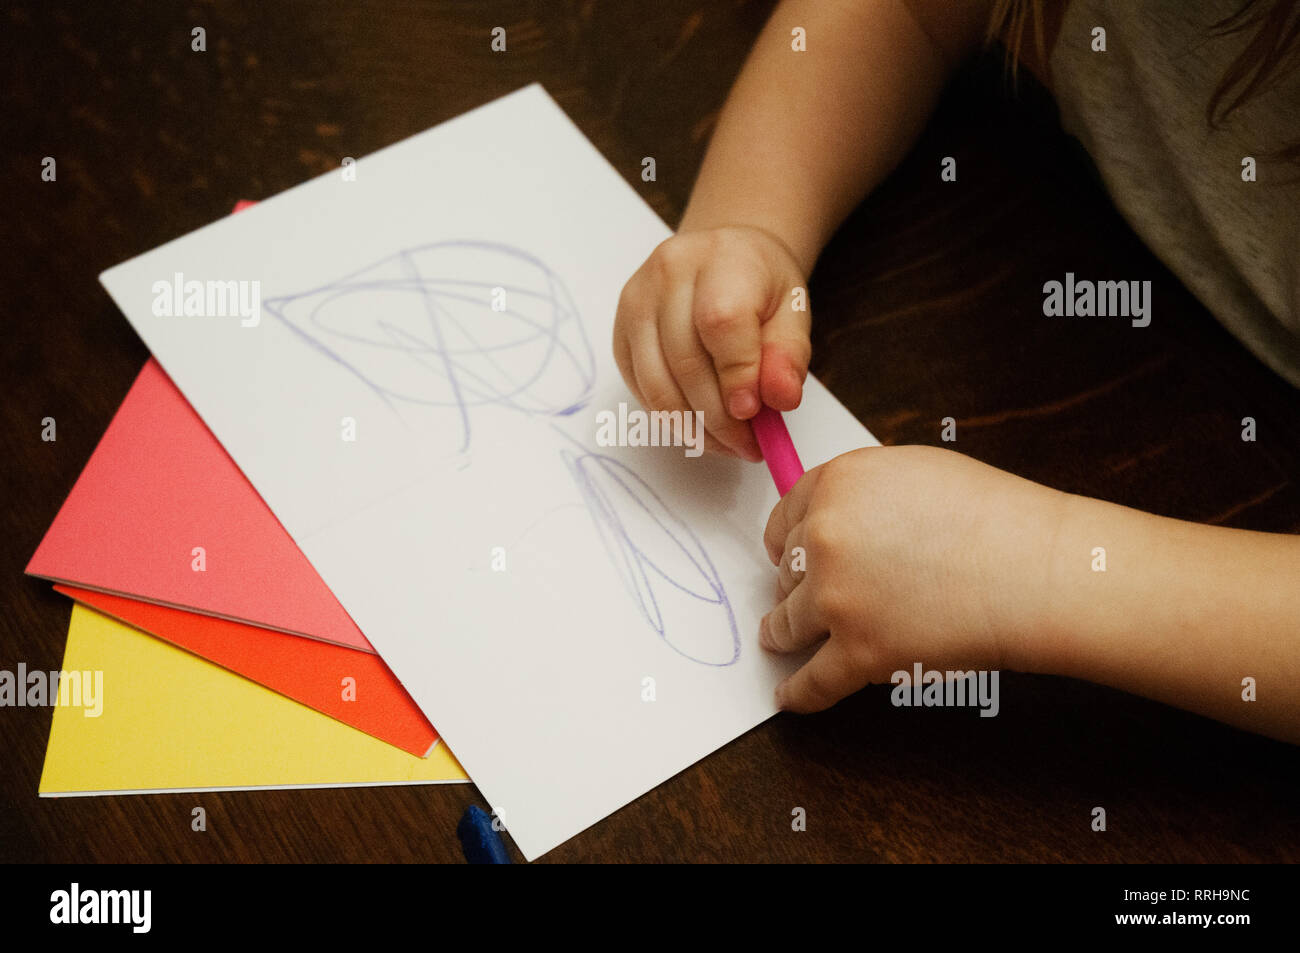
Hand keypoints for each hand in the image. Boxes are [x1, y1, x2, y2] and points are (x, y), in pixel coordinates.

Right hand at [612, 225, 811, 460]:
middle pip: (686, 361)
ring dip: (694, 427)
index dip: (737, 376)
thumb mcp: (794, 310)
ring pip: (657, 383)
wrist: (722, 257)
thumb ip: (790, 355)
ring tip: (728, 444)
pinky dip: (672, 419)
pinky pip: (641, 389)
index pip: (721, 323)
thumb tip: (780, 399)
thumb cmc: (759, 285)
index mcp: (721, 259)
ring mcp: (636, 302)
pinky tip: (700, 428)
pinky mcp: (620, 332)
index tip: (754, 414)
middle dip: (719, 417)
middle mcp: (669, 274)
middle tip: (749, 445)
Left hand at [760, 445, 1068, 711]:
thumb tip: (836, 516)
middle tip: (796, 599)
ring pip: (786, 624)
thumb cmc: (995, 518)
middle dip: (792, 587)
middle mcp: (825, 538)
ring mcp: (837, 598)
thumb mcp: (913, 471)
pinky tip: (789, 696)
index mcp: (838, 486)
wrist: (1035, 568)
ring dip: (782, 634)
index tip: (781, 557)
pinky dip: (797, 692)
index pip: (784, 518)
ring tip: (780, 642)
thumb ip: (862, 492)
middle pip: (786, 572)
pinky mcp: (858, 652)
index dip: (783, 542)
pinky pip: (811, 681)